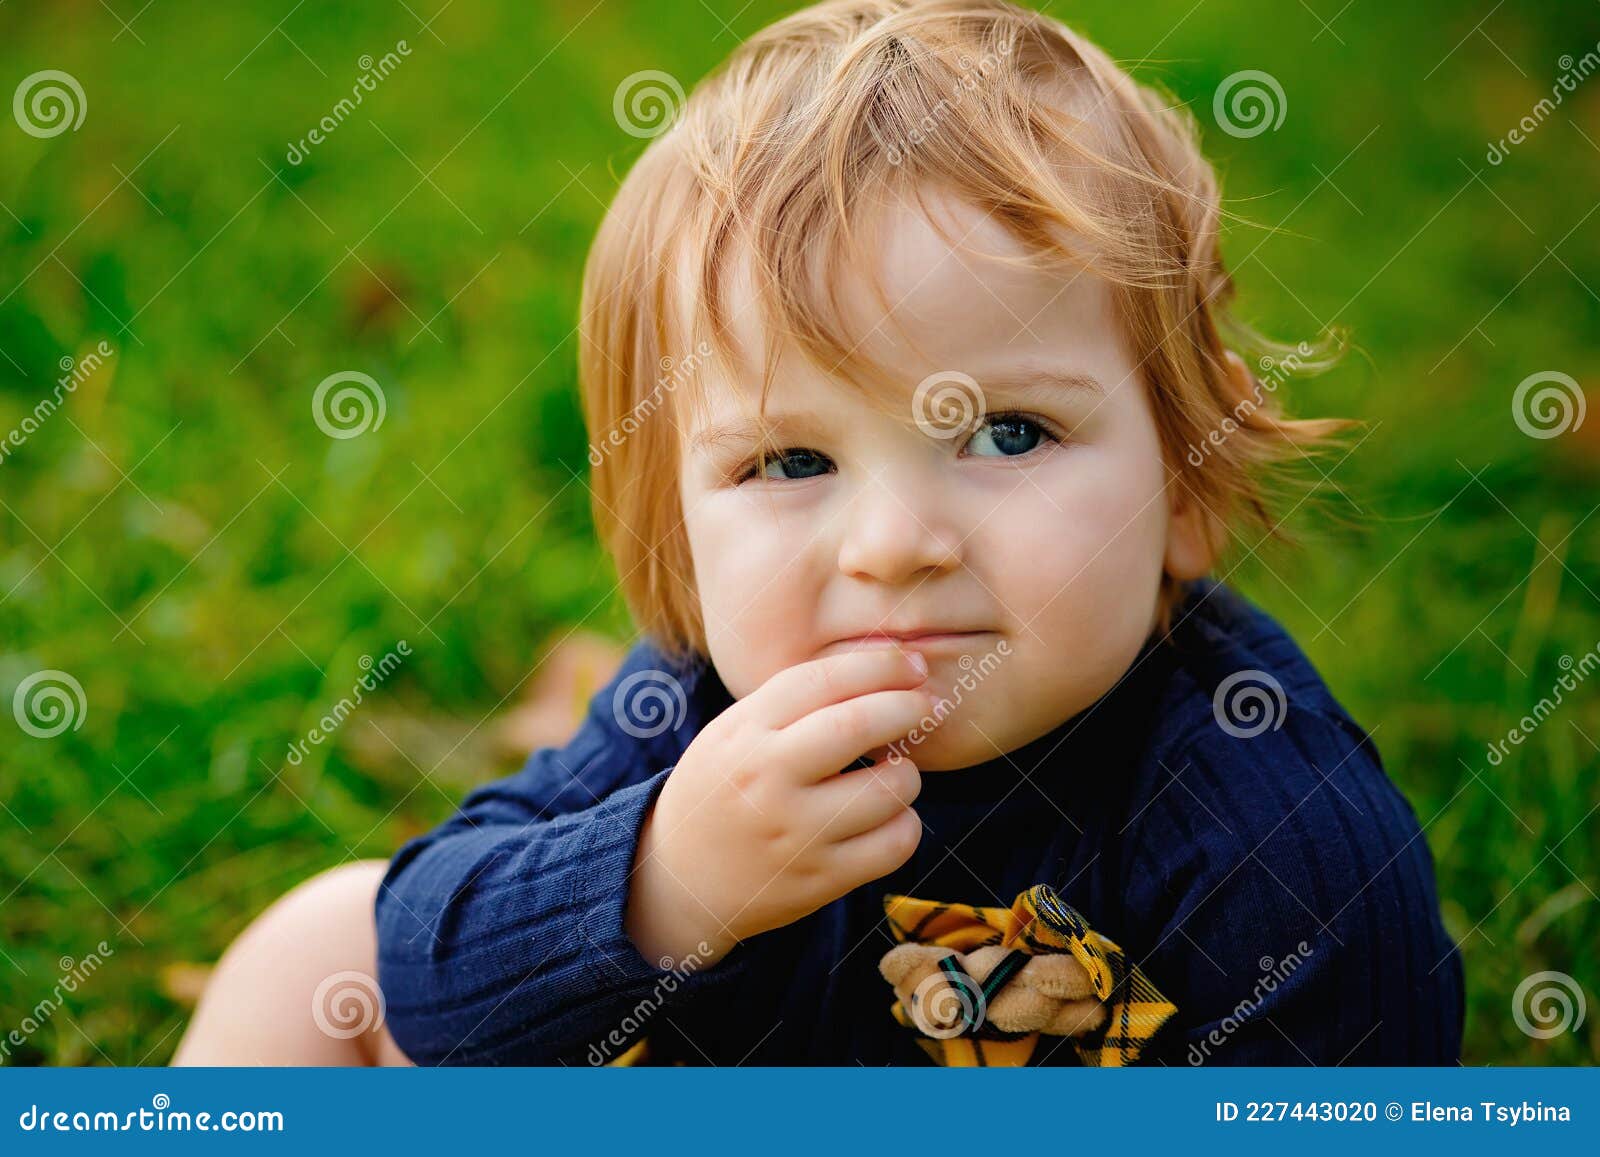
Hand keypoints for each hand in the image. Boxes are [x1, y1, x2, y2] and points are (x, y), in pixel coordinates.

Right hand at [624, 646, 934, 968]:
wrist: (678, 883)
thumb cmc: (723, 790)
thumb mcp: (735, 733)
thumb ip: (795, 702)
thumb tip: (887, 669)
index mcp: (744, 731)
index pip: (824, 679)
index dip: (881, 665)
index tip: (913, 665)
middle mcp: (766, 779)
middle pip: (858, 724)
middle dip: (907, 707)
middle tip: (925, 706)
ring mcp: (794, 833)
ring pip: (888, 787)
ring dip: (907, 773)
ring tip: (894, 772)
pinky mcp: (818, 881)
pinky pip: (895, 844)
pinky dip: (905, 824)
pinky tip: (888, 817)